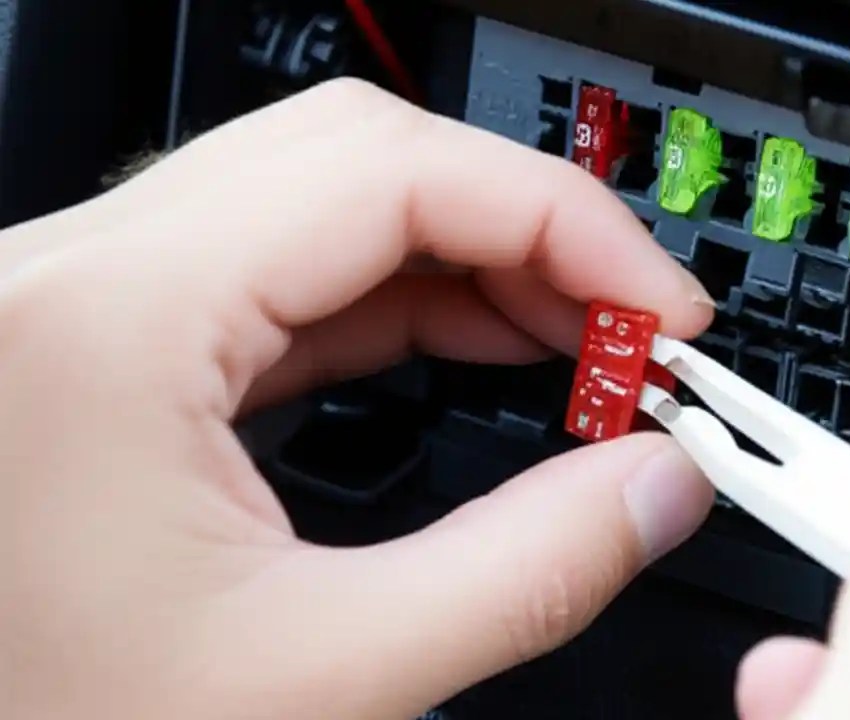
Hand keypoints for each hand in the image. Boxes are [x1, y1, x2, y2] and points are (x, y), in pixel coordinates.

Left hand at [0, 79, 716, 718]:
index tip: (657, 309)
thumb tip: (653, 488)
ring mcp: (76, 303)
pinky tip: (471, 342)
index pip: (391, 172)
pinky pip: (275, 268)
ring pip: (321, 201)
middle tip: (626, 327)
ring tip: (570, 343)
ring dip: (468, 257)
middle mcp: (69, 281)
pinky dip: (395, 294)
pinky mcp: (101, 342)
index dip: (565, 224)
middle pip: (360, 157)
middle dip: (525, 231)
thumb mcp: (321, 678)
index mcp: (104, 324)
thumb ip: (527, 573)